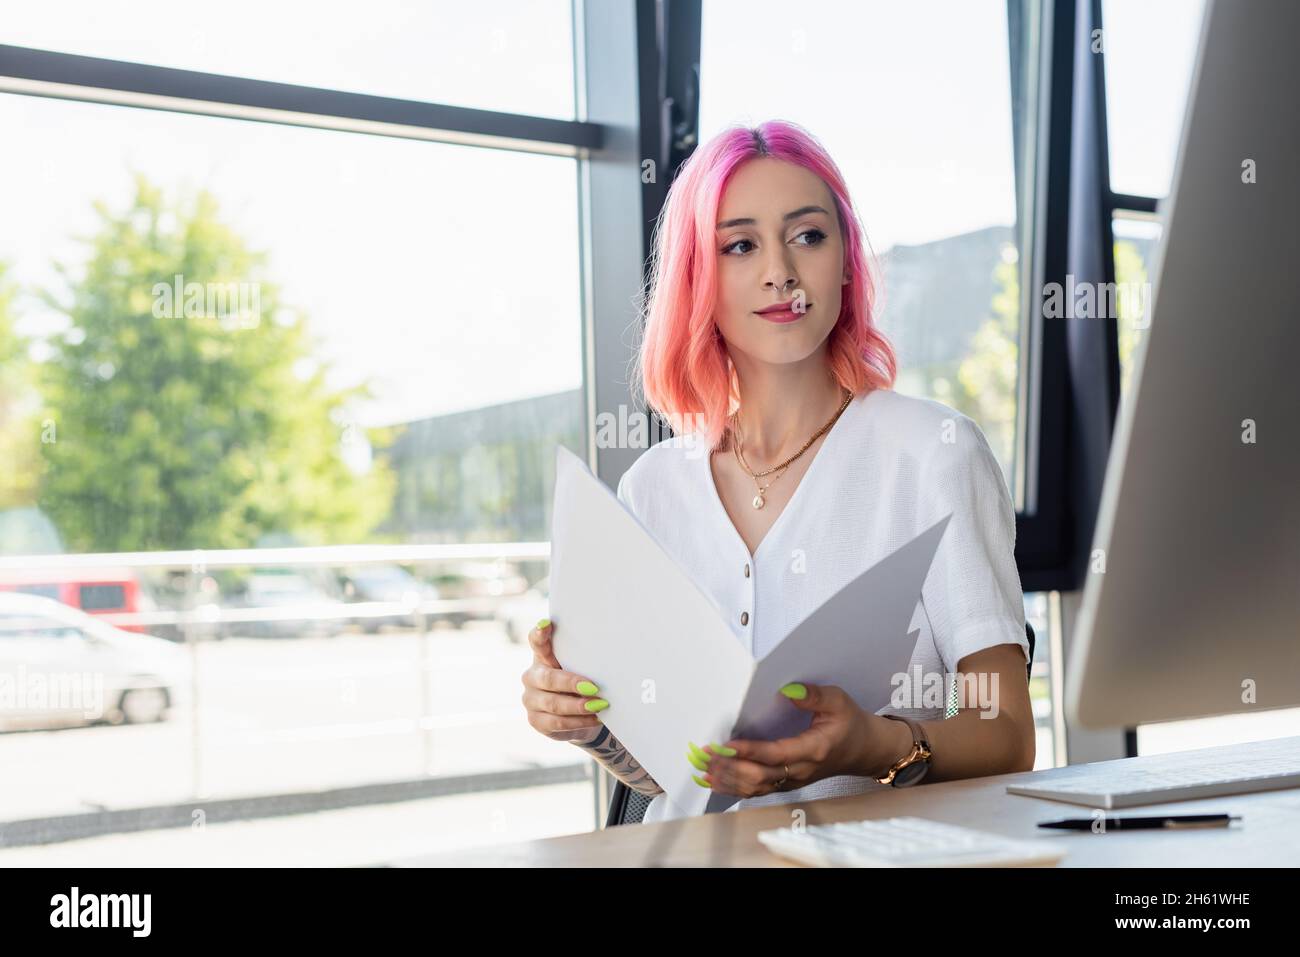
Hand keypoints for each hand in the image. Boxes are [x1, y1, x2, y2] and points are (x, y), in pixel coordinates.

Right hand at [520, 618, 608, 743]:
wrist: (576, 715)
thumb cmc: (580, 682)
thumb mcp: (582, 668)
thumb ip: (585, 659)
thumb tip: (612, 652)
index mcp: (542, 656)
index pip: (536, 641)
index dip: (540, 634)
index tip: (546, 624)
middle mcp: (532, 676)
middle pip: (548, 679)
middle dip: (572, 683)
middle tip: (594, 687)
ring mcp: (531, 699)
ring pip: (553, 703)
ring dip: (578, 706)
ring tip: (599, 705)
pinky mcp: (535, 720)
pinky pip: (557, 723)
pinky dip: (579, 721)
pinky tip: (595, 718)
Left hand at [687, 682, 906, 796]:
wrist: (865, 749)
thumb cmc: (851, 723)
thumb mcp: (838, 700)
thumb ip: (813, 696)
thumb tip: (787, 689)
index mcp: (813, 750)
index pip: (775, 755)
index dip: (748, 752)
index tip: (724, 746)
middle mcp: (801, 770)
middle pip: (760, 777)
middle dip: (730, 768)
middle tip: (705, 756)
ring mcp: (793, 780)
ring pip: (756, 787)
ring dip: (729, 780)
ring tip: (704, 770)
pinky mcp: (787, 783)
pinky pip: (759, 789)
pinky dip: (735, 786)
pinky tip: (716, 781)